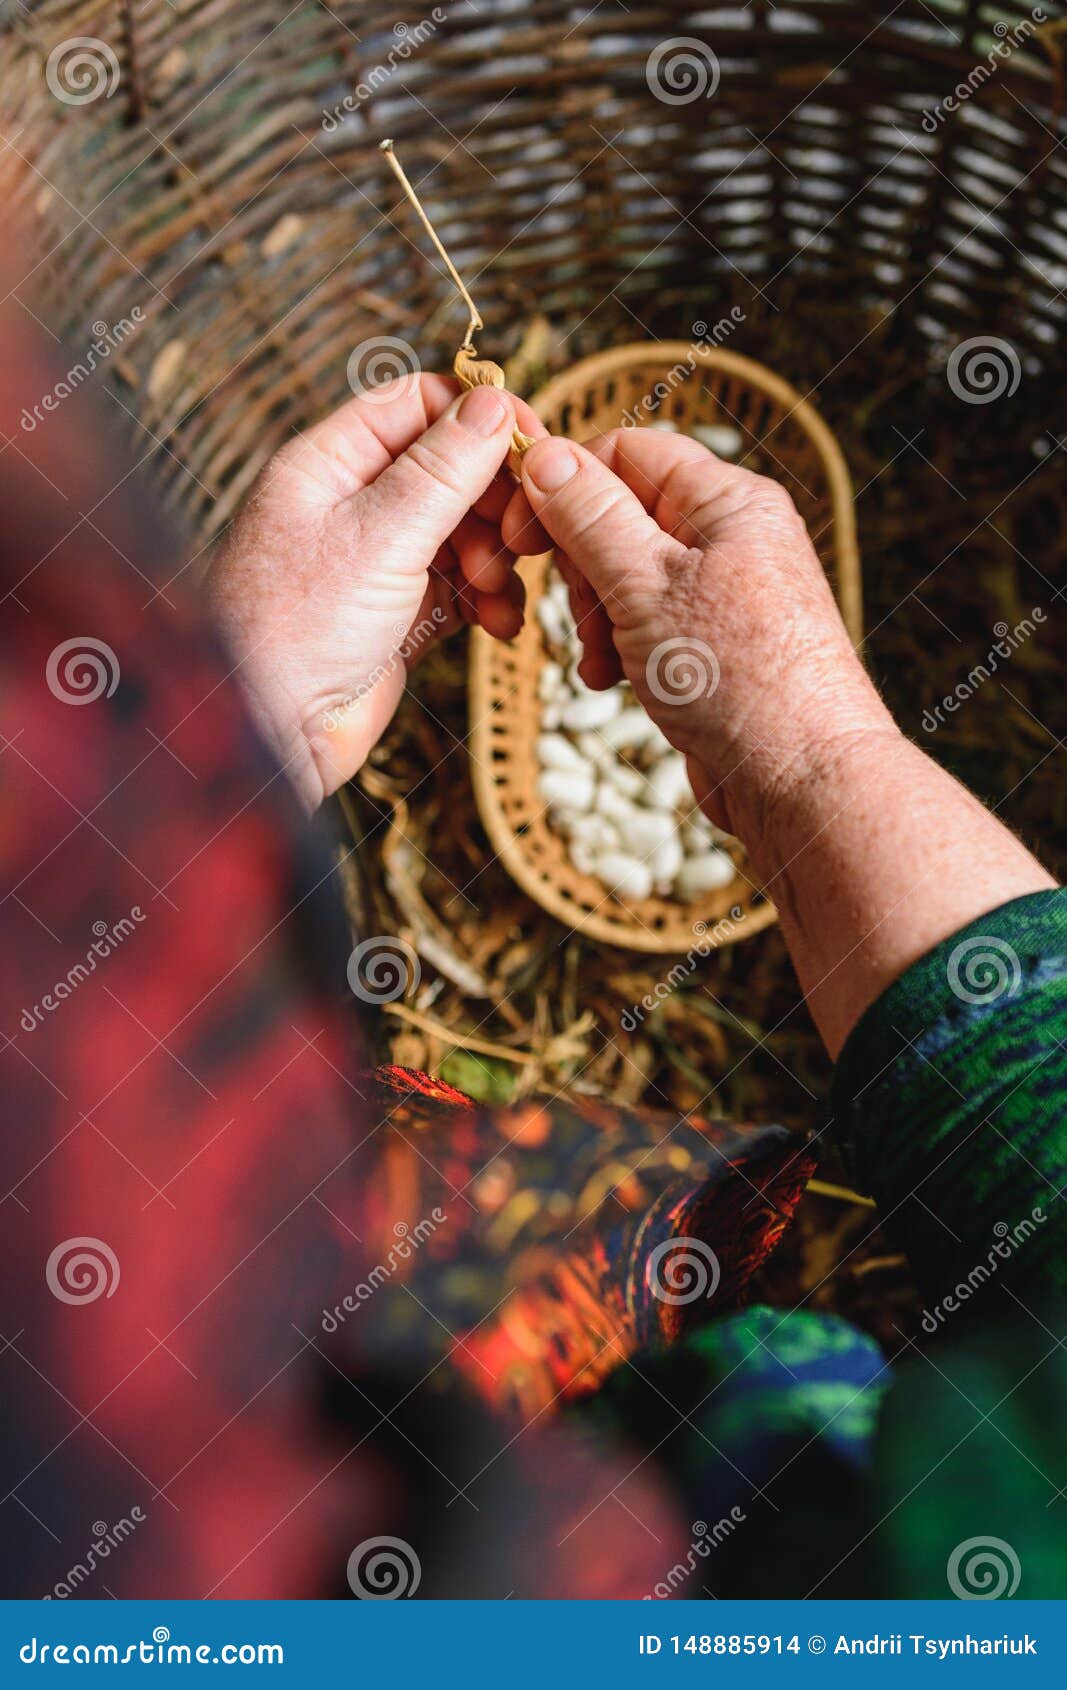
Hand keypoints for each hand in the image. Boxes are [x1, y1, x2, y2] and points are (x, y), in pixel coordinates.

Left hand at [206, 376, 544, 807]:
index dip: (479, 418)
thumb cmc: (293, 630)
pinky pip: (461, 587)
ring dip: (497, 556)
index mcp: (330, 463)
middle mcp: (352, 504)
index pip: (417, 404)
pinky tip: (499, 625)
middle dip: (495, 500)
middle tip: (522, 536)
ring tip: (498, 591)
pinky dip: (489, 600)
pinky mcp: (399, 614)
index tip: (532, 448)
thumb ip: (442, 469)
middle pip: (451, 468)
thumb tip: (493, 402)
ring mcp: (377, 560)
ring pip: (464, 530)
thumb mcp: (378, 536)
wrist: (269, 737)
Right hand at [507, 429, 1051, 1054]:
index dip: (564, 486)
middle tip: (582, 616)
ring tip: (602, 661)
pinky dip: (620, 647)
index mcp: (728, 500)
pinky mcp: (717, 647)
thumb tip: (546, 455)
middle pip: (622, 515)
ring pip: (629, 575)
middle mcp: (733, 537)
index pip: (626, 452)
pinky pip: (649, 623)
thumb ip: (591, 516)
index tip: (522, 537)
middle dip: (582, 566)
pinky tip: (613, 682)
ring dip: (596, 615)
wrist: (802, 780)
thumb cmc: (737, 678)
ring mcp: (727, 593)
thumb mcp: (645, 585)